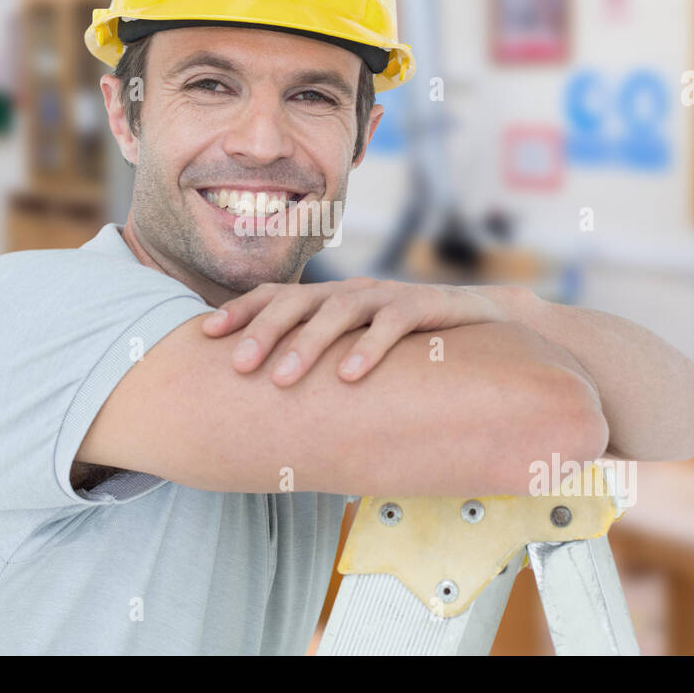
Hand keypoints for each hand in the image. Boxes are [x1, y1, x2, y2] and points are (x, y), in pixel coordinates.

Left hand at [200, 278, 512, 385]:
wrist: (487, 320)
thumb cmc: (411, 342)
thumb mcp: (360, 346)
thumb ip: (324, 361)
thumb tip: (271, 401)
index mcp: (330, 299)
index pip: (275, 295)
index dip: (240, 311)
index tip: (205, 334)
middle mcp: (352, 292)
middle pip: (297, 301)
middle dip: (263, 332)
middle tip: (239, 366)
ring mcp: (386, 295)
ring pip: (337, 310)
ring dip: (306, 345)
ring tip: (280, 379)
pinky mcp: (423, 306)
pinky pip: (391, 324)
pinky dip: (367, 349)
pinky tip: (348, 376)